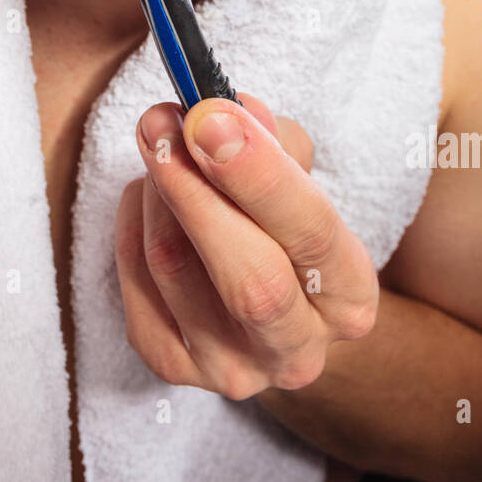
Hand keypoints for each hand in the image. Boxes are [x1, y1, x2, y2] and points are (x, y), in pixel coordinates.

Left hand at [115, 94, 378, 400]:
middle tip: (163, 124)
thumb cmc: (284, 225)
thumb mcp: (299, 176)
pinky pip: (137, 286)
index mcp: (349, 298)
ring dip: (157, 191)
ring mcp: (234, 368)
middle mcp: (299, 349)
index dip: (259, 172)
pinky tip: (144, 193)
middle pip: (251, 279)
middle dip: (197, 190)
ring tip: (159, 142)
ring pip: (176, 271)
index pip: (312, 234)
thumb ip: (271, 142)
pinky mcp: (174, 366)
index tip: (210, 115)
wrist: (264, 304)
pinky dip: (132, 224)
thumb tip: (224, 113)